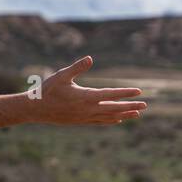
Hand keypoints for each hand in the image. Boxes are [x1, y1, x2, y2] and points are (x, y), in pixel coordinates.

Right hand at [32, 56, 146, 125]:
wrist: (35, 109)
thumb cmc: (47, 90)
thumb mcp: (61, 75)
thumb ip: (77, 67)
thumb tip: (90, 58)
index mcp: (86, 97)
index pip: (111, 94)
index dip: (125, 92)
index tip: (139, 91)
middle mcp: (88, 109)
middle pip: (114, 107)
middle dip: (130, 105)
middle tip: (145, 104)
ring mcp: (85, 117)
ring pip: (109, 116)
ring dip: (124, 114)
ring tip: (137, 113)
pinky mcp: (80, 121)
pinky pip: (100, 122)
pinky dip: (111, 120)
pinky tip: (118, 119)